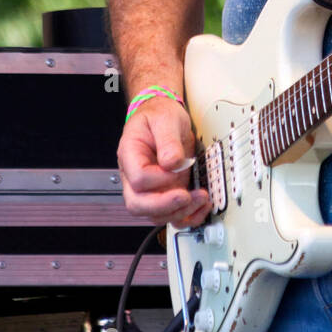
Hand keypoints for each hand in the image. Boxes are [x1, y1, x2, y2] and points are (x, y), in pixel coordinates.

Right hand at [117, 97, 211, 227]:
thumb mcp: (165, 119)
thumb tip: (173, 162)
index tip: (178, 166)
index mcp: (130, 155)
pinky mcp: (164, 193)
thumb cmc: (159, 116)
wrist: (163, 116)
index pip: (139, 178)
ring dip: (179, 212)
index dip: (160, 178)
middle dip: (165, 206)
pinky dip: (187, 216)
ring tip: (201, 198)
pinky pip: (170, 214)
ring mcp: (149, 188)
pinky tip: (201, 207)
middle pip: (138, 205)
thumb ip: (168, 140)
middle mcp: (134, 176)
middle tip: (187, 196)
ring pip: (155, 215)